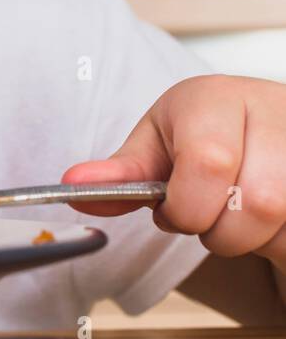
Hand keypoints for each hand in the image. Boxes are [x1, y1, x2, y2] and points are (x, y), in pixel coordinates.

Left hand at [62, 74, 285, 273]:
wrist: (259, 120)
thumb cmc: (201, 133)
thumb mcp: (155, 146)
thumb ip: (119, 175)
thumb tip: (73, 184)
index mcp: (215, 98)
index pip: (209, 162)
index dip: (187, 207)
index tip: (171, 212)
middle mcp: (272, 109)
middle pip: (258, 203)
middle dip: (220, 232)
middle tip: (205, 220)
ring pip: (284, 220)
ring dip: (253, 239)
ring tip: (234, 217)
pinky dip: (278, 240)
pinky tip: (265, 222)